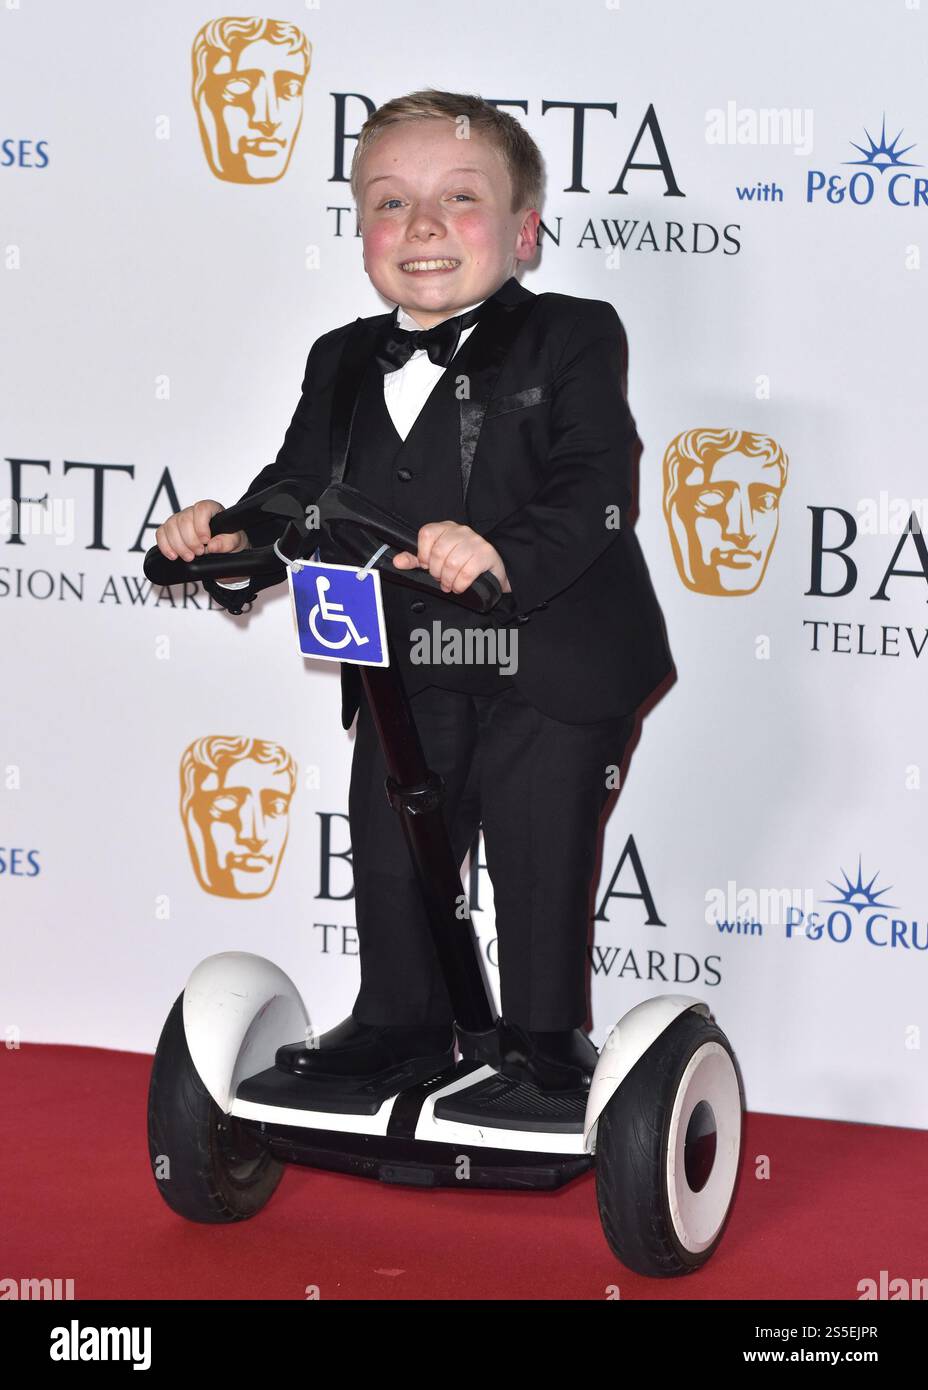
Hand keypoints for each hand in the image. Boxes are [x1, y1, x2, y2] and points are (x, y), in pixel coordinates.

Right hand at [155, 499, 249, 565]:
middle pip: (183, 520)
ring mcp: (180, 519)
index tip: (206, 541)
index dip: (201, 525)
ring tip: (189, 557)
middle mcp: (194, 512)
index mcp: (212, 509)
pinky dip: (165, 546)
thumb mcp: (236, 542)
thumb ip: (227, 542)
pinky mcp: (170, 530)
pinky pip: (161, 533)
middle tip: (200, 552)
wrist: (225, 550)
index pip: (202, 508)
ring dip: (178, 545)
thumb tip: (213, 545)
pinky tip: (174, 555)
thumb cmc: (230, 541)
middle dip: (190, 540)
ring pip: (170, 526)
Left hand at [392, 520, 511, 595]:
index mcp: (446, 527)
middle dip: (436, 571)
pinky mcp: (486, 554)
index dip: (423, 553)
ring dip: (448, 580)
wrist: (491, 570)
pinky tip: (460, 586)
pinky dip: (460, 584)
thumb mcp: (436, 560)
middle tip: (440, 578)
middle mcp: (461, 530)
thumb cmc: (462, 563)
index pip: (427, 533)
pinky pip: (466, 572)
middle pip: (438, 551)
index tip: (426, 565)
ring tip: (450, 584)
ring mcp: (475, 541)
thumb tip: (397, 561)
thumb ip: (415, 560)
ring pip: (452, 563)